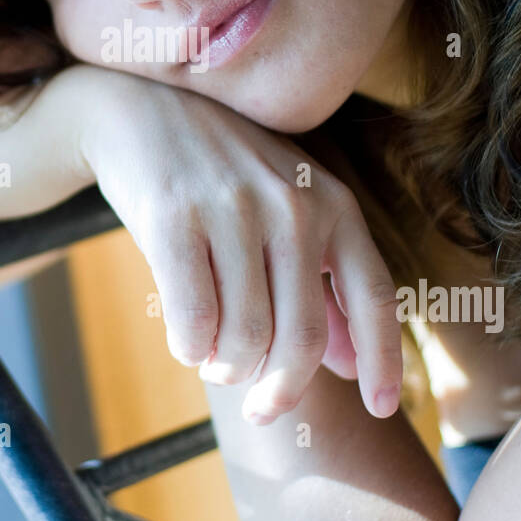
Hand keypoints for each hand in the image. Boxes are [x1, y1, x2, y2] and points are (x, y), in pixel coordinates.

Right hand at [79, 73, 402, 424]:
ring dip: (227, 368)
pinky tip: (185, 341)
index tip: (380, 409)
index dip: (382, 361)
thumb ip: (321, 281)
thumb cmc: (217, 175)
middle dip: (280, 390)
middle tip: (260, 405)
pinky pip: (193, 322)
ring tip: (214, 359)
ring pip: (245, 338)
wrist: (137, 110)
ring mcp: (233, 208)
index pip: (375, 296)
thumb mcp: (284, 210)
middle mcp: (292, 203)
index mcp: (332, 202)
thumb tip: (349, 365)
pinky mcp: (174, 218)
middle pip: (302, 339)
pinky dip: (189, 349)